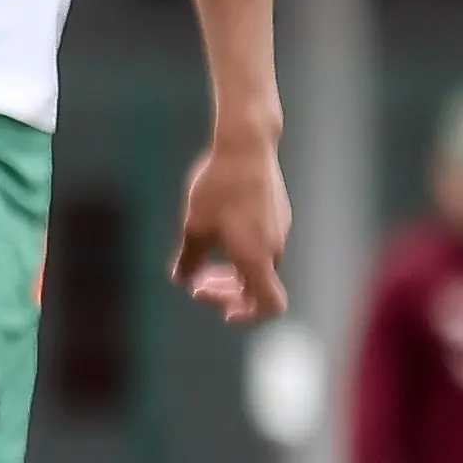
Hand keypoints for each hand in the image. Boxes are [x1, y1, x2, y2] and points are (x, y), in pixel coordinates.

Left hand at [174, 128, 290, 321]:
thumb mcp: (195, 226)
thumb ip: (190, 259)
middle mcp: (274, 248)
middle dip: (228, 294)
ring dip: (233, 273)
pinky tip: (217, 235)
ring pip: (258, 265)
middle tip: (197, 286)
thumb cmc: (218, 188)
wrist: (246, 146)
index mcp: (256, 258)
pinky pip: (262, 245)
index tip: (223, 312)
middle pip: (258, 288)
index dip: (249, 316)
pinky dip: (242, 252)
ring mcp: (280, 230)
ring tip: (203, 264)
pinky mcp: (278, 213)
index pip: (269, 305)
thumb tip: (182, 279)